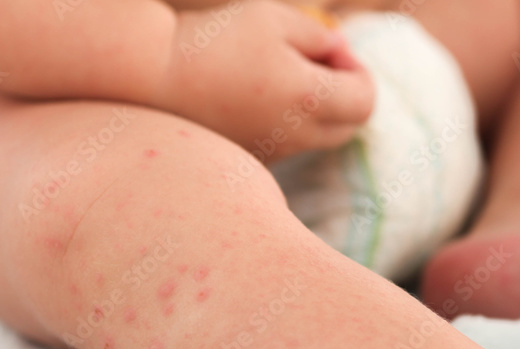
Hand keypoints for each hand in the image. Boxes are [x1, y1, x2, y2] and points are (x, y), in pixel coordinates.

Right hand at [159, 0, 375, 161]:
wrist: (153, 75)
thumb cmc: (215, 39)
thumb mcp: (273, 18)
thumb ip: (319, 35)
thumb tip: (340, 50)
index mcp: (309, 99)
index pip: (366, 101)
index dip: (359, 71)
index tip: (332, 50)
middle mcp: (296, 136)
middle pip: (349, 127)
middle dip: (344, 93)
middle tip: (314, 62)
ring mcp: (272, 154)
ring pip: (317, 139)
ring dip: (314, 109)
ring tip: (279, 76)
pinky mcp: (249, 160)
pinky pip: (285, 147)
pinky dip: (285, 124)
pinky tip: (253, 97)